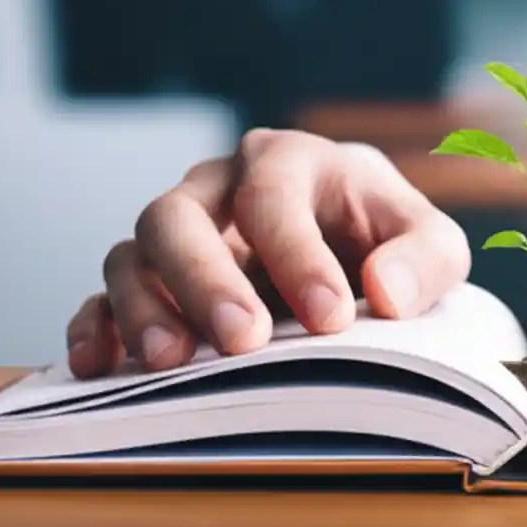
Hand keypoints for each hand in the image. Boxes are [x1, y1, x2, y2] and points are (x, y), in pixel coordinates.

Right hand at [66, 129, 470, 378]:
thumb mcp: (431, 243)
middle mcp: (217, 188)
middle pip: (177, 215)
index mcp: (286, 161)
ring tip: (171, 363)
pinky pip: (101, 296)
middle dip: (204, 279)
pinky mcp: (152, 281)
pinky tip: (101, 366)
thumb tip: (386, 293)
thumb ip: (425, 257)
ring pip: (130, 254)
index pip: (273, 196)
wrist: (354, 250)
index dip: (297, 256)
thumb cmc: (388, 240)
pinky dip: (94, 327)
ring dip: (144, 308)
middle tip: (241, 342)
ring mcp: (178, 235)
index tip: (329, 319)